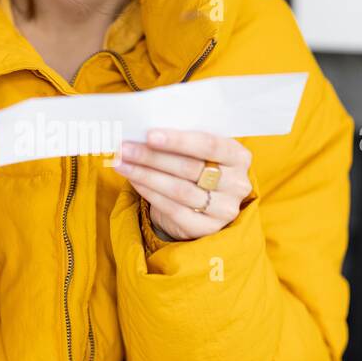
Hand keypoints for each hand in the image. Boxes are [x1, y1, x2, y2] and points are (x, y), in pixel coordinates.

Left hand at [110, 128, 253, 240]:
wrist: (205, 204)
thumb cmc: (199, 166)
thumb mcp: (200, 150)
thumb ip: (183, 140)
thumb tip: (145, 132)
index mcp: (239, 156)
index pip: (209, 145)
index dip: (178, 140)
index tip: (149, 135)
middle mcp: (238, 184)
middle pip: (189, 168)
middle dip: (152, 157)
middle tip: (125, 148)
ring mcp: (224, 209)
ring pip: (178, 190)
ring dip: (145, 175)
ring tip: (122, 163)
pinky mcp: (207, 228)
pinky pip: (173, 209)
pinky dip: (149, 193)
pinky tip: (133, 181)